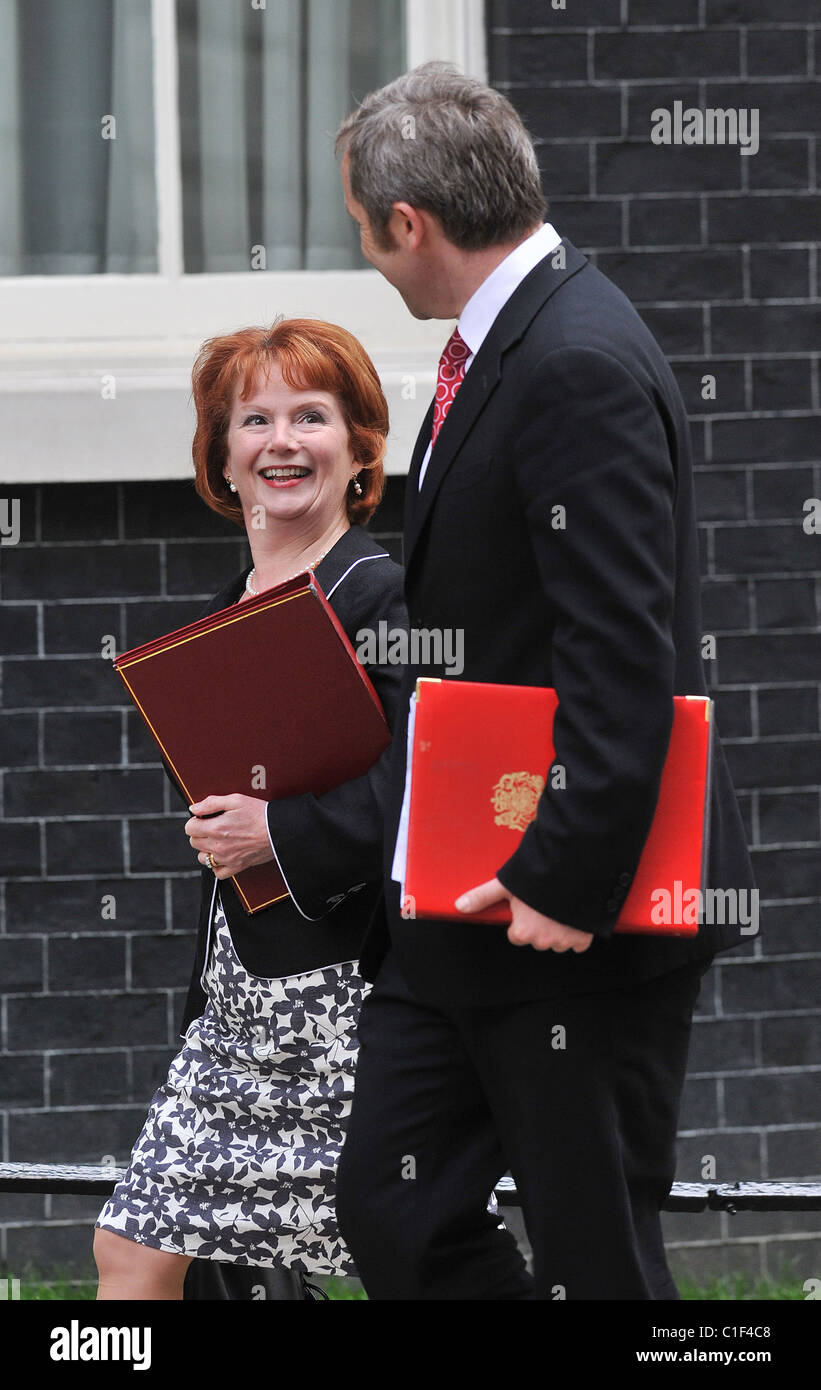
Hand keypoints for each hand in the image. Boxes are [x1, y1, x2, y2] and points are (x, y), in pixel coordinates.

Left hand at [185, 794, 274, 878]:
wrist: (279, 830)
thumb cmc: (260, 814)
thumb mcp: (235, 800)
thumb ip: (211, 803)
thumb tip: (194, 808)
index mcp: (216, 828)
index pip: (189, 828)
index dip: (195, 820)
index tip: (203, 819)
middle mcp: (219, 845)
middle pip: (194, 842)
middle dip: (200, 833)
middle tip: (213, 827)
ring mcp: (227, 858)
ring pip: (202, 858)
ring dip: (206, 849)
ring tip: (218, 840)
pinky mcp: (236, 866)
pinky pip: (217, 872)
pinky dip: (217, 865)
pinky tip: (222, 855)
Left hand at [454, 877, 593, 953]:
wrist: (572, 871)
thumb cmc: (538, 878)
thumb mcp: (506, 885)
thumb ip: (483, 897)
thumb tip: (459, 906)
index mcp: (523, 932)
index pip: (517, 936)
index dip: (521, 922)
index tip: (526, 909)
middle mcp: (543, 941)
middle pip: (538, 940)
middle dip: (540, 927)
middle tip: (542, 905)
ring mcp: (565, 941)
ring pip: (558, 942)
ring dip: (558, 930)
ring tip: (558, 907)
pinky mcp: (584, 938)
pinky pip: (578, 943)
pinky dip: (577, 933)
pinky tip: (572, 915)